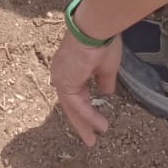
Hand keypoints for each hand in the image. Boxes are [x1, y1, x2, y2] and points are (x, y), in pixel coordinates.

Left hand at [50, 31, 121, 145]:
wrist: (95, 28)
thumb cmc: (102, 41)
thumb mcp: (106, 66)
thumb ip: (104, 82)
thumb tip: (106, 93)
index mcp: (70, 67)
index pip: (76, 93)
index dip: (85, 108)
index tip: (94, 120)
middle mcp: (62, 73)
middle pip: (71, 104)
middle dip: (80, 122)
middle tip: (89, 139)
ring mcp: (61, 77)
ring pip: (72, 107)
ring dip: (84, 123)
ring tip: (93, 139)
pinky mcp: (64, 82)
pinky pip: (76, 104)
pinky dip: (88, 115)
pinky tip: (99, 125)